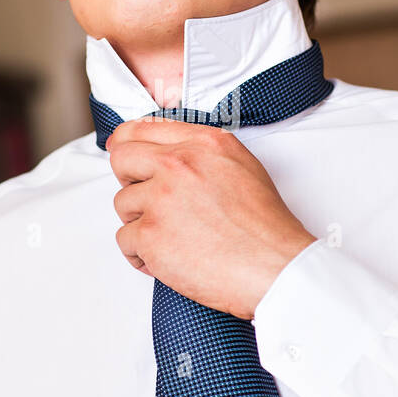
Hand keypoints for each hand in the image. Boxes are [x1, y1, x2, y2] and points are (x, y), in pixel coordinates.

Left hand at [106, 116, 316, 318]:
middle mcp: (179, 164)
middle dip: (129, 180)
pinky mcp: (150, 235)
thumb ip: (201, 153)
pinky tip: (168, 259)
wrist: (275, 268)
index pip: (143, 129)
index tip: (123, 151)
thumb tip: (163, 153)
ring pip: (123, 204)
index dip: (127, 142)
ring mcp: (161, 199)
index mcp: (203, 144)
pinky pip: (125, 241)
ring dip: (141, 224)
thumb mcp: (242, 167)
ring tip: (173, 238)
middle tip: (147, 200)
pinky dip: (142, 256)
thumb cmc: (265, 228)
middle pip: (122, 159)